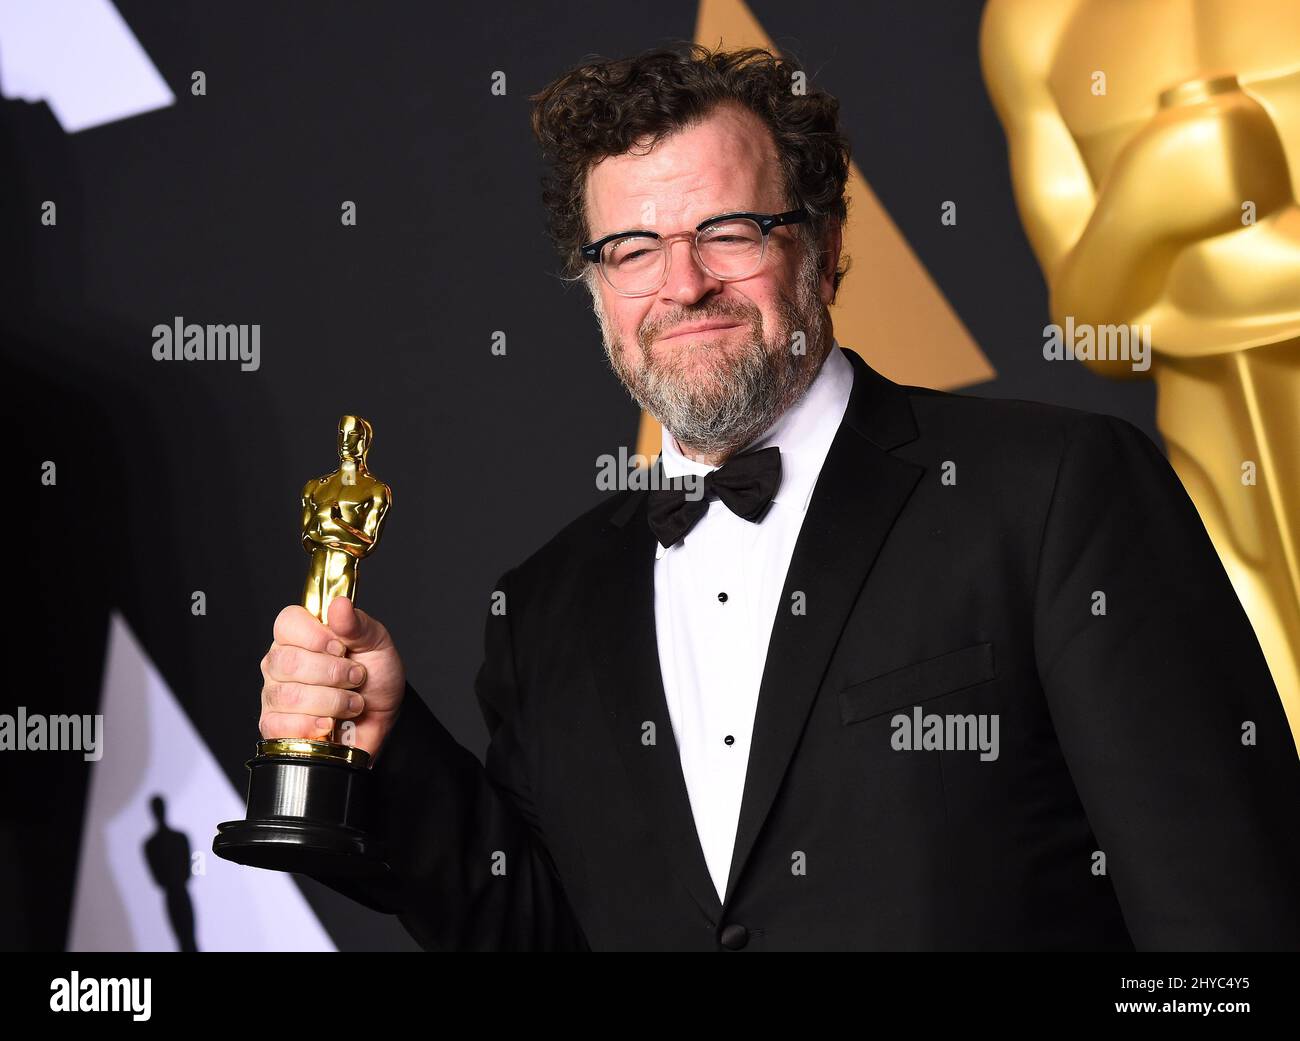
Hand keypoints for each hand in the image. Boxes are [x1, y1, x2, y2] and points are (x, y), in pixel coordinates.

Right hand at [259, 597, 405, 758]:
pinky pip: (280, 726)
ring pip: (289, 696)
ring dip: (332, 702)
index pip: (288, 622)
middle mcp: (281, 662)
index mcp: (301, 635)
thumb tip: (340, 604)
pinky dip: (312, 726)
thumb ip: (358, 625)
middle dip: (332, 673)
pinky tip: (329, 724)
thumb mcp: (377, 645)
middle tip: (356, 677)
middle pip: (287, 662)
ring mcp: (274, 694)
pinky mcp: (274, 725)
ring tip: (352, 703)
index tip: (341, 648)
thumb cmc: (375, 678)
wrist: (381, 719)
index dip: (315, 636)